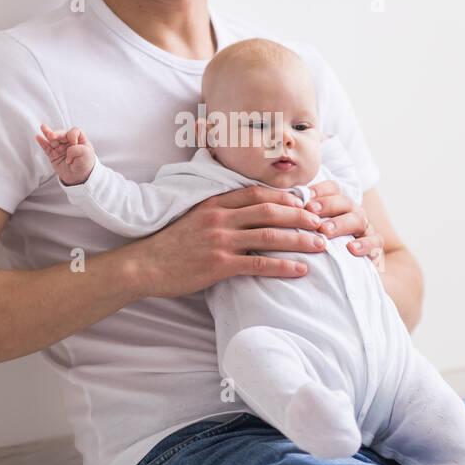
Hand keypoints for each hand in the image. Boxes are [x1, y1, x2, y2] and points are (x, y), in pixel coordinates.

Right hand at [35, 124, 95, 185]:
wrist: (79, 177)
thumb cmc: (85, 164)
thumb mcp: (86, 155)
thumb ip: (77, 149)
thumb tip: (67, 151)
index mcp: (79, 139)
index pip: (74, 132)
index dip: (73, 136)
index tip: (74, 144)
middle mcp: (68, 142)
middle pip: (62, 134)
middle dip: (57, 134)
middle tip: (52, 135)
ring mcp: (60, 148)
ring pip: (53, 139)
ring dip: (47, 133)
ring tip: (43, 127)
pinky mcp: (53, 154)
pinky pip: (47, 147)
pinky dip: (42, 142)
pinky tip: (38, 137)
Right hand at [127, 184, 330, 298]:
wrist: (144, 265)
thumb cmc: (169, 244)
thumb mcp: (193, 217)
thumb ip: (219, 212)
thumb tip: (246, 214)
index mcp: (215, 203)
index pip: (258, 194)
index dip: (285, 197)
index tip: (305, 203)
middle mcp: (220, 218)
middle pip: (270, 212)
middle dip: (301, 217)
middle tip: (321, 223)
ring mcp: (221, 241)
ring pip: (270, 236)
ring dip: (300, 241)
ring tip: (320, 246)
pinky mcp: (219, 265)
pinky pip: (259, 264)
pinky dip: (283, 266)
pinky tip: (300, 270)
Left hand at [303, 179, 384, 265]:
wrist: (341, 272)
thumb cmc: (317, 246)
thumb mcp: (308, 230)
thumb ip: (297, 217)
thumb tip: (274, 205)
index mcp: (337, 204)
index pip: (332, 188)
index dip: (320, 190)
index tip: (304, 198)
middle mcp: (352, 213)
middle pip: (344, 201)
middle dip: (327, 205)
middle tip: (311, 211)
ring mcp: (364, 229)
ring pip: (358, 219)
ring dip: (340, 224)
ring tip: (325, 232)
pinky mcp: (374, 247)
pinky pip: (375, 242)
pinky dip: (365, 245)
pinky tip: (350, 250)